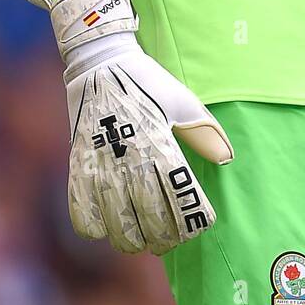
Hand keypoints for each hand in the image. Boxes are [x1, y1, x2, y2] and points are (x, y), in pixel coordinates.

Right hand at [26, 0, 233, 254]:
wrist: (99, 63)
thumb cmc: (147, 82)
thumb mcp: (182, 101)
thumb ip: (203, 132)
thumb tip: (226, 158)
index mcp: (160, 145)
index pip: (183, 202)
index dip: (194, 223)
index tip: (200, 223)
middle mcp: (131, 162)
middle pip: (152, 225)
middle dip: (165, 240)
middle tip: (169, 238)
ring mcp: (101, 167)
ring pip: (119, 230)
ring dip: (133, 241)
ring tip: (141, 237)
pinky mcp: (78, 167)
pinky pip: (83, 217)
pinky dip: (97, 229)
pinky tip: (108, 223)